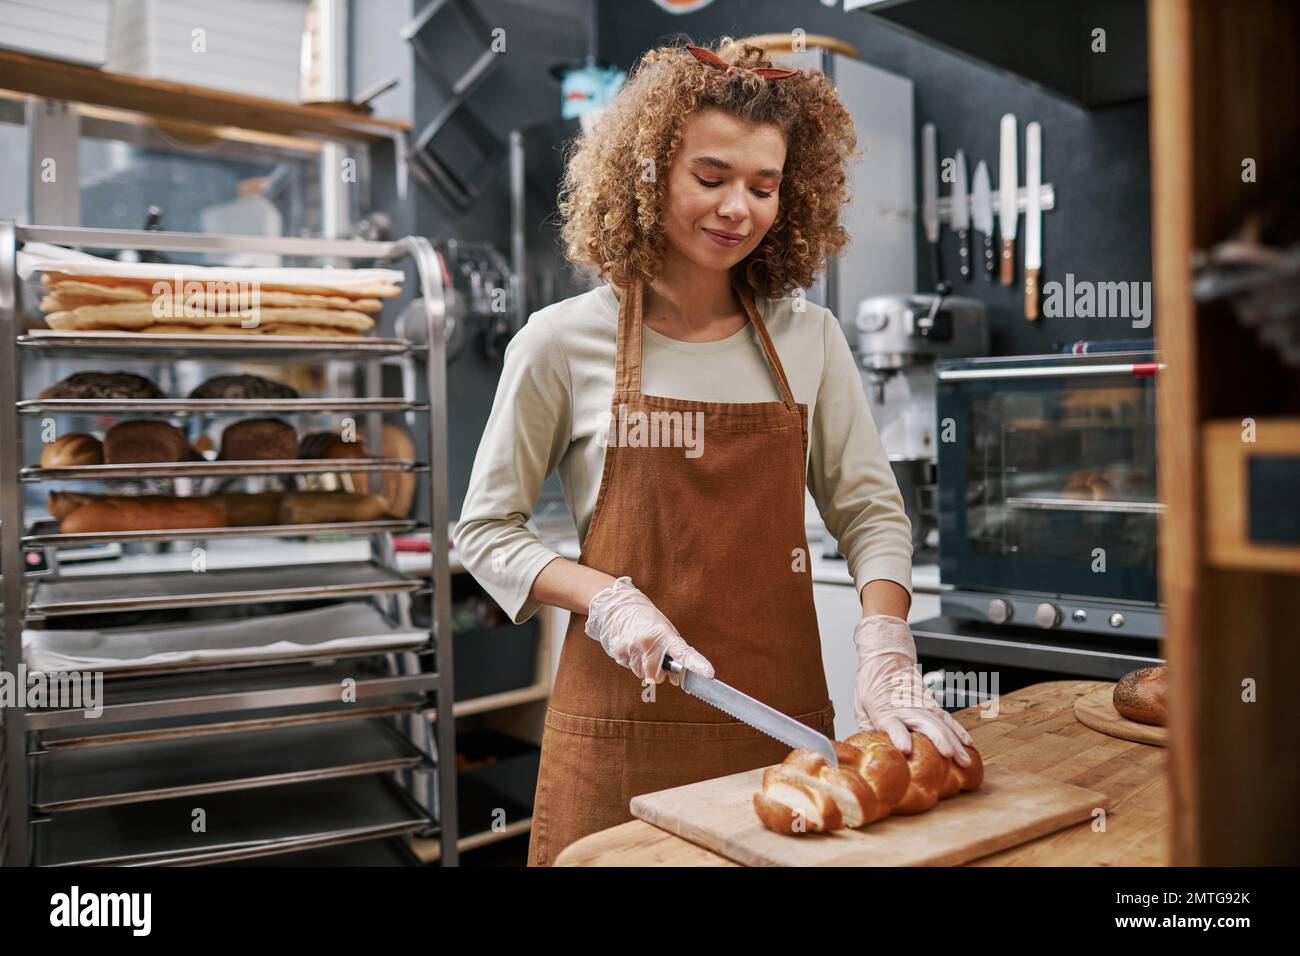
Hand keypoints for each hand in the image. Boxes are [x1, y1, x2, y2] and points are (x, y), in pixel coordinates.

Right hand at [584, 576, 713, 685]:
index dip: (697, 665)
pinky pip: (629, 668)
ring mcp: (632, 648)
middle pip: (656, 676)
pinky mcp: (618, 652)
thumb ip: (673, 654)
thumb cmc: (646, 619)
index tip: (709, 673)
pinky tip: (631, 649)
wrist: (619, 607)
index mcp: (664, 635)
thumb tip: (677, 680)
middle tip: (655, 657)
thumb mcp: (665, 631)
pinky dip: (632, 662)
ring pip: (642, 675)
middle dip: (657, 672)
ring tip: (641, 649)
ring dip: (643, 667)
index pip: (684, 653)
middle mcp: (648, 642)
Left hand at [852, 614, 974, 765]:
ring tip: (964, 759)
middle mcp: (906, 709)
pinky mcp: (931, 705)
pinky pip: (948, 719)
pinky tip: (967, 743)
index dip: (899, 736)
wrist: (885, 660)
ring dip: (954, 741)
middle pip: (925, 724)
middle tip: (949, 755)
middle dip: (939, 740)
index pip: (892, 725)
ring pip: (941, 723)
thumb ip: (868, 730)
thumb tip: (872, 751)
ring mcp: (921, 706)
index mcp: (884, 711)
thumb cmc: (871, 684)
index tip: (905, 748)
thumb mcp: (860, 707)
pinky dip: (959, 731)